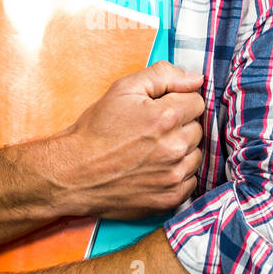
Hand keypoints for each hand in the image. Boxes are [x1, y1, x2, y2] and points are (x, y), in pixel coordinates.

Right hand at [53, 60, 205, 220]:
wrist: (74, 173)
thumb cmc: (96, 130)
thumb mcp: (123, 89)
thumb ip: (163, 75)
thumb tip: (196, 79)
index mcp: (166, 117)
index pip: (197, 102)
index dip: (178, 102)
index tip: (160, 110)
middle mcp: (175, 147)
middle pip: (198, 129)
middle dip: (179, 126)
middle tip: (152, 131)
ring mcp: (174, 176)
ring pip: (196, 155)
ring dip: (181, 151)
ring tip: (152, 150)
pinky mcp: (170, 198)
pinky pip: (190, 180)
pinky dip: (177, 174)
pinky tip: (155, 169)